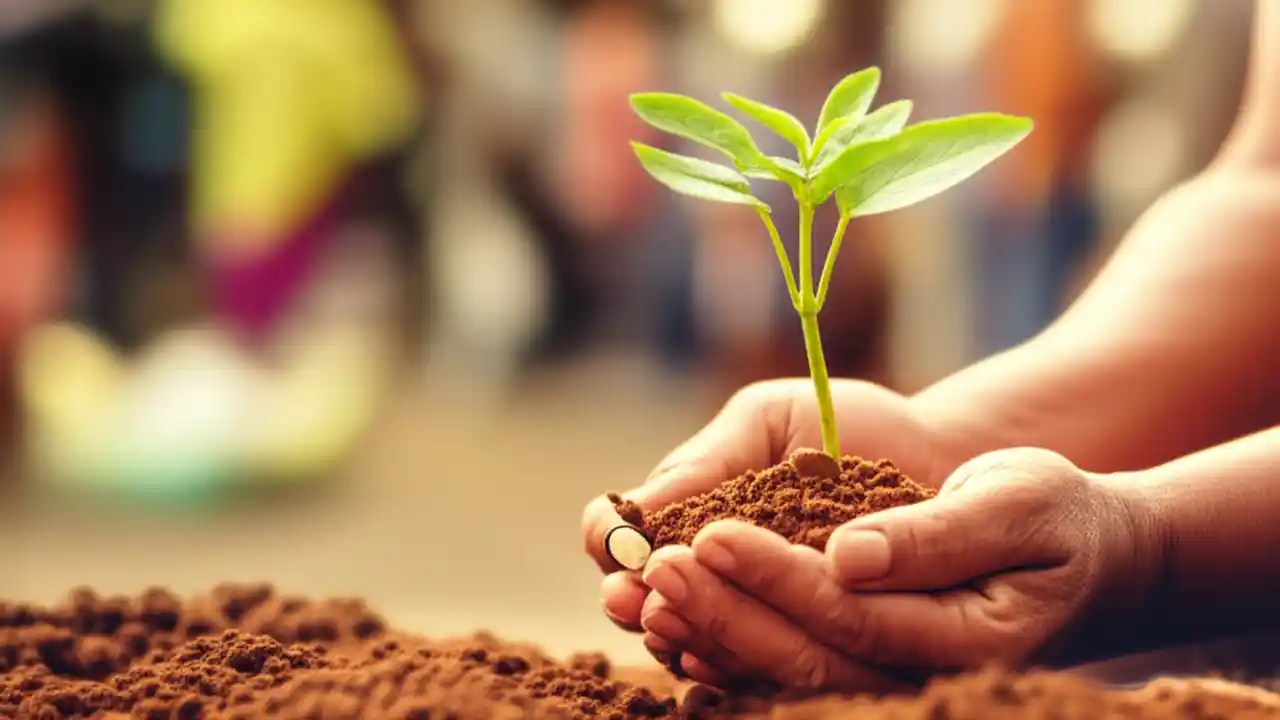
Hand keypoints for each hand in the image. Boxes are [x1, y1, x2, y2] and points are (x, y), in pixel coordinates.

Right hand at [580, 380, 954, 659]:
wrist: (936, 455)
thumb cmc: (846, 426)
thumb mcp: (767, 424)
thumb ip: (705, 463)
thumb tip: (632, 514)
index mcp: (687, 510)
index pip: (621, 535)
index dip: (614, 543)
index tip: (625, 546)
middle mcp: (709, 568)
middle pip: (644, 596)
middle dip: (633, 597)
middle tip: (634, 596)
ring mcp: (751, 609)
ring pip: (693, 636)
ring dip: (675, 632)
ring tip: (667, 622)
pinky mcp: (805, 643)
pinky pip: (757, 667)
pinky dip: (730, 665)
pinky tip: (714, 658)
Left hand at [640, 447, 1154, 689]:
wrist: (1088, 559)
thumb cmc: (1055, 514)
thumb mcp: (1015, 500)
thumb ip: (935, 534)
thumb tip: (846, 556)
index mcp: (962, 637)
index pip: (847, 614)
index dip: (771, 577)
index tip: (706, 534)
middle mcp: (921, 676)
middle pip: (802, 656)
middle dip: (720, 611)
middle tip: (651, 567)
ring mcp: (894, 680)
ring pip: (787, 675)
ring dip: (710, 635)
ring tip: (642, 595)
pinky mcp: (870, 665)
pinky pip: (792, 670)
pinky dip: (729, 650)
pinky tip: (676, 621)